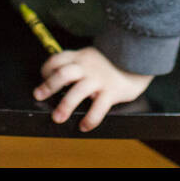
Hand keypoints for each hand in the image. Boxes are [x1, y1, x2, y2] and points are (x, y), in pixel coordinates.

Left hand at [33, 46, 153, 131]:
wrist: (140, 57)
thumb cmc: (114, 61)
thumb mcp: (93, 55)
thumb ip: (80, 63)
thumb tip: (61, 76)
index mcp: (81, 57)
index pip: (57, 60)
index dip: (46, 69)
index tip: (44, 78)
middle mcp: (87, 67)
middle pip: (63, 74)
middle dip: (48, 86)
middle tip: (39, 95)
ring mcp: (99, 80)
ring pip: (77, 91)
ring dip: (65, 106)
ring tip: (58, 117)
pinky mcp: (111, 92)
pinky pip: (98, 108)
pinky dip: (90, 119)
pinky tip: (84, 126)